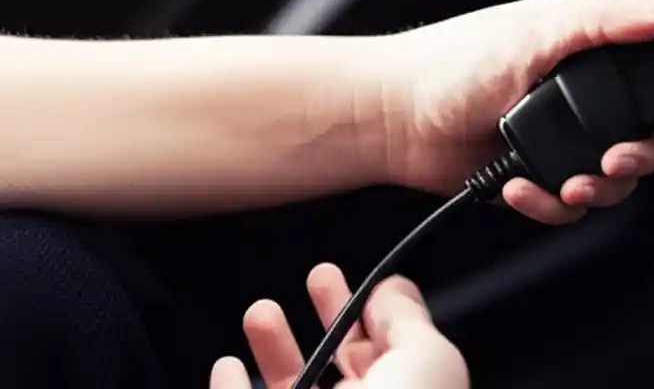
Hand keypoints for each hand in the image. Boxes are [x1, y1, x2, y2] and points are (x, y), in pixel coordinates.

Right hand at [210, 264, 466, 388]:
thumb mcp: (427, 361)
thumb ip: (410, 321)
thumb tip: (396, 287)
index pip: (394, 351)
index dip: (378, 312)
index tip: (362, 278)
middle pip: (344, 366)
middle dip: (329, 316)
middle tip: (319, 276)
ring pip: (291, 388)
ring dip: (275, 346)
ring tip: (261, 310)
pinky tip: (226, 367)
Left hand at [359, 0, 653, 222]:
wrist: (395, 117)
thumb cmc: (453, 61)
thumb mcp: (538, 29)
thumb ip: (608, 20)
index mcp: (595, 49)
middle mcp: (588, 94)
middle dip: (646, 154)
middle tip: (618, 158)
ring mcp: (567, 137)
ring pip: (620, 178)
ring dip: (600, 187)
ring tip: (564, 181)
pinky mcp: (542, 175)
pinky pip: (574, 205)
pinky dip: (553, 205)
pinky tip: (523, 188)